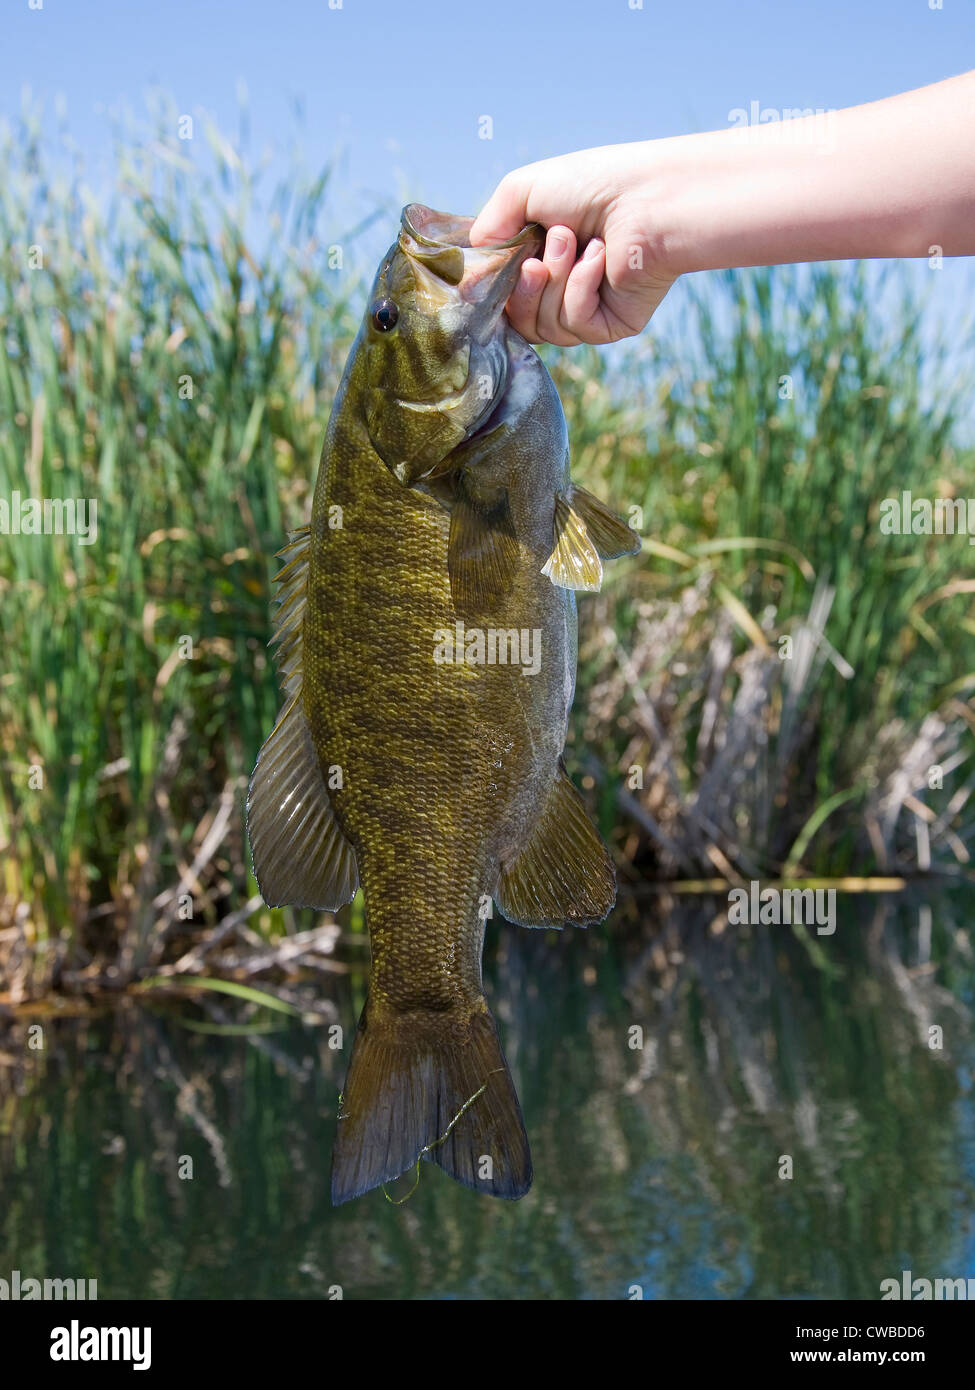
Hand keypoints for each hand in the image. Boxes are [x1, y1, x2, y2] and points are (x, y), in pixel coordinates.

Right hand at [469, 143, 677, 346]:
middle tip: (541, 252)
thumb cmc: (592, 185)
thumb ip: (488, 228)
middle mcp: (561, 291)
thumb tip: (469, 272)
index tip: (492, 271)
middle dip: (522, 286)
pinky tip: (600, 256)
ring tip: (576, 241)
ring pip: (544, 326)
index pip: (502, 298)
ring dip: (555, 278)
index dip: (493, 291)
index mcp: (541, 262)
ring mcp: (586, 313)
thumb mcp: (523, 192)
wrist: (646, 196)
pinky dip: (581, 287)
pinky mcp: (611, 327)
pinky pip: (575, 324)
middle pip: (518, 321)